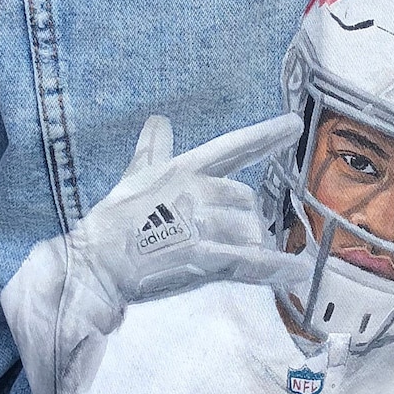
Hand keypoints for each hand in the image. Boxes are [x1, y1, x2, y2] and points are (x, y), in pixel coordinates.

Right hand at [69, 112, 300, 309]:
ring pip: (251, 231)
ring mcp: (202, 226)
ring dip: (253, 246)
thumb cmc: (112, 223)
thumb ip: (152, 151)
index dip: (265, 135)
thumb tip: (157, 121)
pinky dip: (278, 269)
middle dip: (245, 221)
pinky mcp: (205, 259)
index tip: (294, 125)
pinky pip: (253, 262)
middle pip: (248, 201)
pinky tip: (297, 272)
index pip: (232, 147)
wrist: (96, 265)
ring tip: (236, 259)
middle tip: (225, 240)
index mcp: (184, 170)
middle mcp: (197, 192)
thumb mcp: (133, 178)